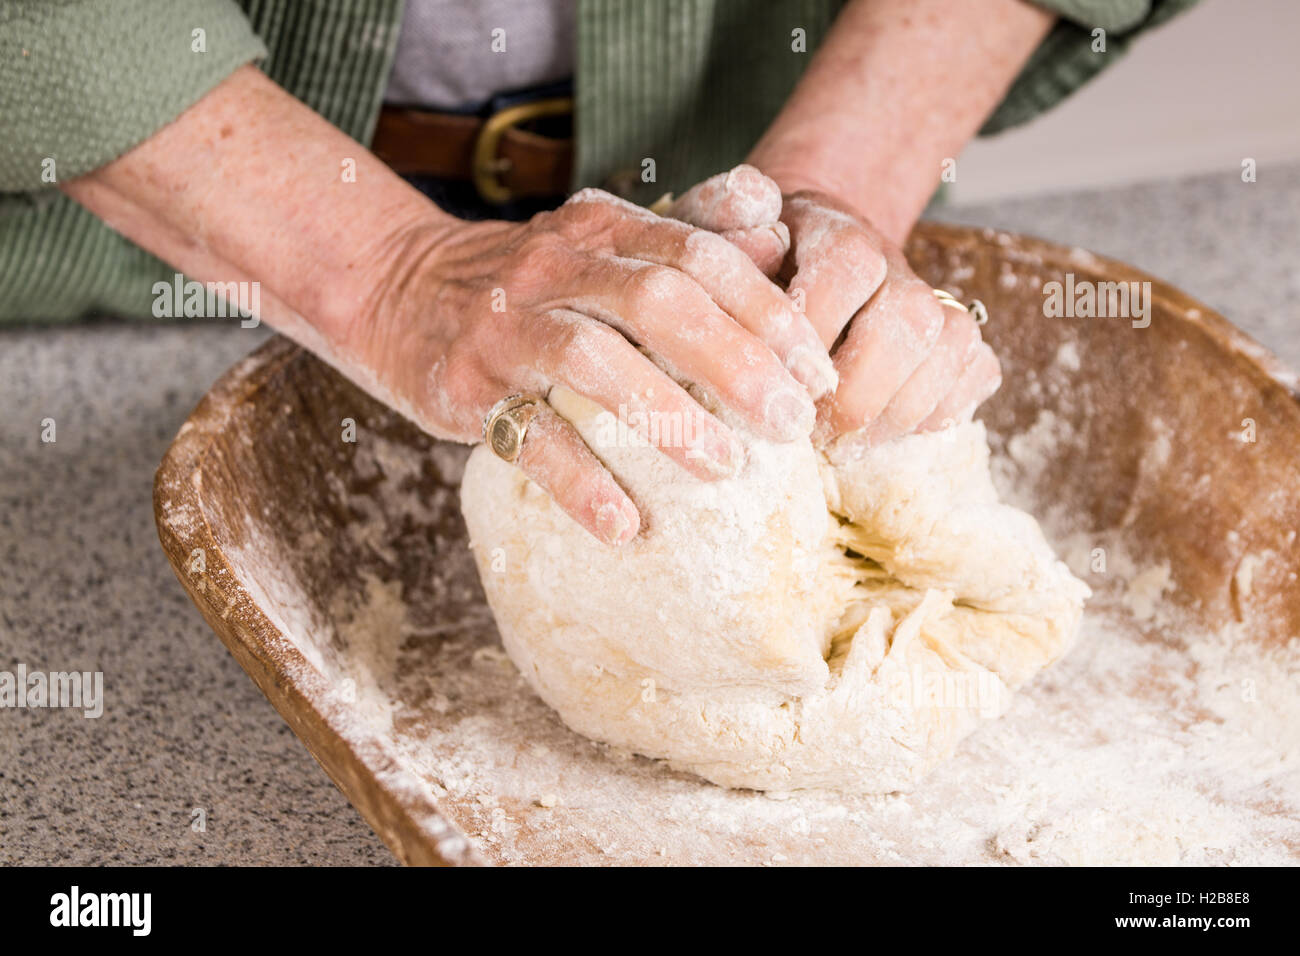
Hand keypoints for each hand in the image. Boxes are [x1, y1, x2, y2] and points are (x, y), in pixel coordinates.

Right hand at [348, 186, 836, 545]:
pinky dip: (579, 482)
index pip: (701, 256)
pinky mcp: (464, 384)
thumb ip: (689, 238)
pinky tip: (625, 524)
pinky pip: (527, 435)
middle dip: (737, 364)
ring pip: (593, 359)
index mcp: (604, 227)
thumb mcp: (605, 245)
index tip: (816, 376)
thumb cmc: (531, 283)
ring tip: (726, 469)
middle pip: (658, 300)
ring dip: (667, 417)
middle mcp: (555, 263)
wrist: (398, 289)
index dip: (767, 314)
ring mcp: (505, 323)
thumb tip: (777, 240)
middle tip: (792, 427)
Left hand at [672, 171, 999, 447]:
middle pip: (908, 315)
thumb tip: (762, 237)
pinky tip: (890, 431)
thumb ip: (724, 222)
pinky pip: (978, 371)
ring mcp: (929, 299)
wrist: (790, 263)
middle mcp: (889, 262)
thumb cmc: (741, 267)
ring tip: (845, 444)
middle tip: (814, 431)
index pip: (849, 264)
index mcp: (833, 229)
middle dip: (860, 387)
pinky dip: (943, 409)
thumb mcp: (713, 237)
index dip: (817, 326)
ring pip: (951, 344)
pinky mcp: (953, 340)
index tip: (778, 380)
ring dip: (899, 408)